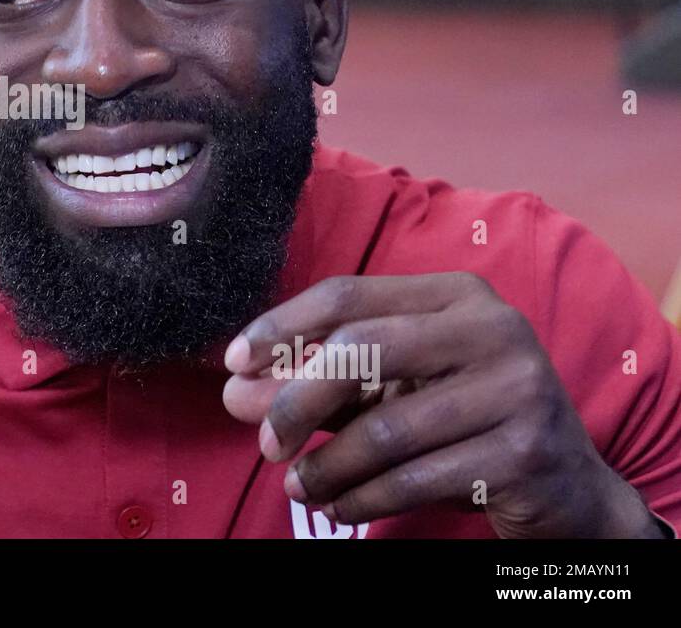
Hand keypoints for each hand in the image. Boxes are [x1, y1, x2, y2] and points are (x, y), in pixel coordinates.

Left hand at [222, 272, 662, 537]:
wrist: (566, 485)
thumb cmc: (462, 421)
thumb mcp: (393, 390)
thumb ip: (322, 384)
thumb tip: (238, 390)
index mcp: (456, 294)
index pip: (349, 294)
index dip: (284, 326)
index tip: (234, 362)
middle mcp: (493, 328)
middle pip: (364, 348)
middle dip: (297, 399)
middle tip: (262, 440)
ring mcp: (517, 388)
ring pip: (386, 428)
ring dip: (327, 465)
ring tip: (297, 486)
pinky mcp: (524, 454)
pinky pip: (415, 480)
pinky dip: (362, 498)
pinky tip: (337, 506)